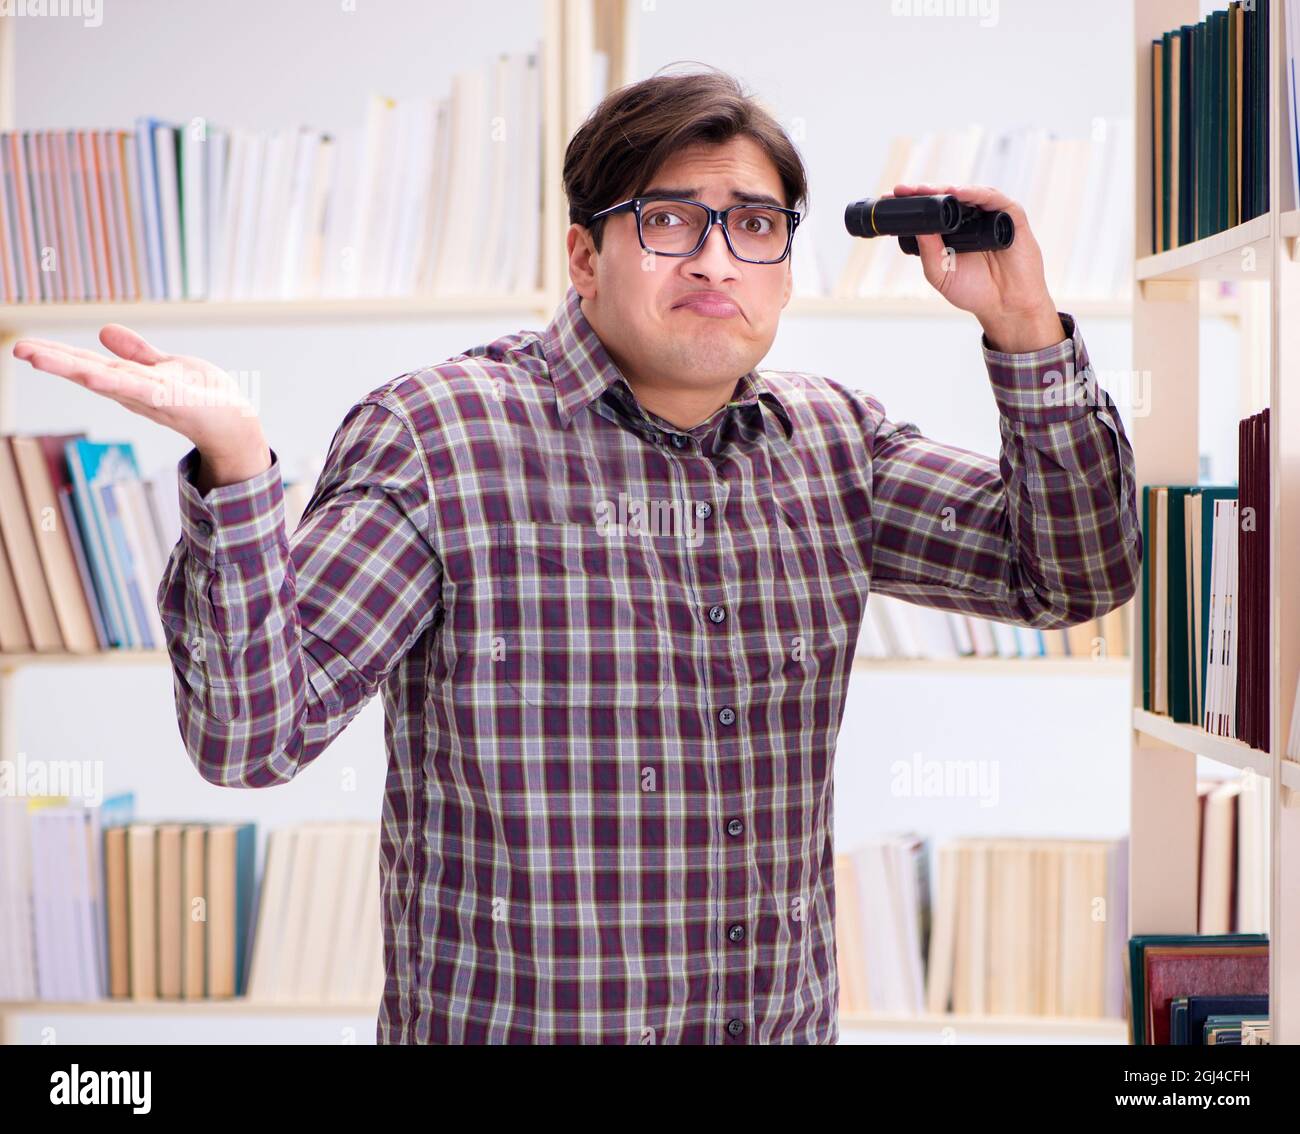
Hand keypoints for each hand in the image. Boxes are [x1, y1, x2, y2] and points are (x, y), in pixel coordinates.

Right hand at [11, 325, 270, 484]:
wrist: (236, 424)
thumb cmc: (203, 396)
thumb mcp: (165, 367)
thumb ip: (136, 352)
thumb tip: (102, 330)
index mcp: (129, 381)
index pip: (87, 364)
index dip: (56, 355)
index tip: (23, 346)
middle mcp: (134, 392)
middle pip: (88, 372)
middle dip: (54, 361)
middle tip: (19, 349)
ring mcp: (152, 397)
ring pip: (108, 381)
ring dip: (75, 369)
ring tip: (41, 358)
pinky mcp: (175, 400)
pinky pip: (143, 389)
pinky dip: (120, 382)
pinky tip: (97, 375)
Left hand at [889, 182, 1065, 351]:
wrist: (1005, 306)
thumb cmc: (974, 291)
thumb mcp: (940, 273)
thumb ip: (928, 250)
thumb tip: (916, 225)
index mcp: (951, 232)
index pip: (930, 210)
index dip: (912, 203)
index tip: (890, 198)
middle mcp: (970, 220)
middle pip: (946, 197)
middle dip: (924, 191)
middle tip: (904, 190)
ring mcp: (990, 215)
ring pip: (967, 193)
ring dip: (945, 189)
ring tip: (927, 190)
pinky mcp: (1011, 215)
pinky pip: (993, 198)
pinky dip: (975, 192)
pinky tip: (959, 193)